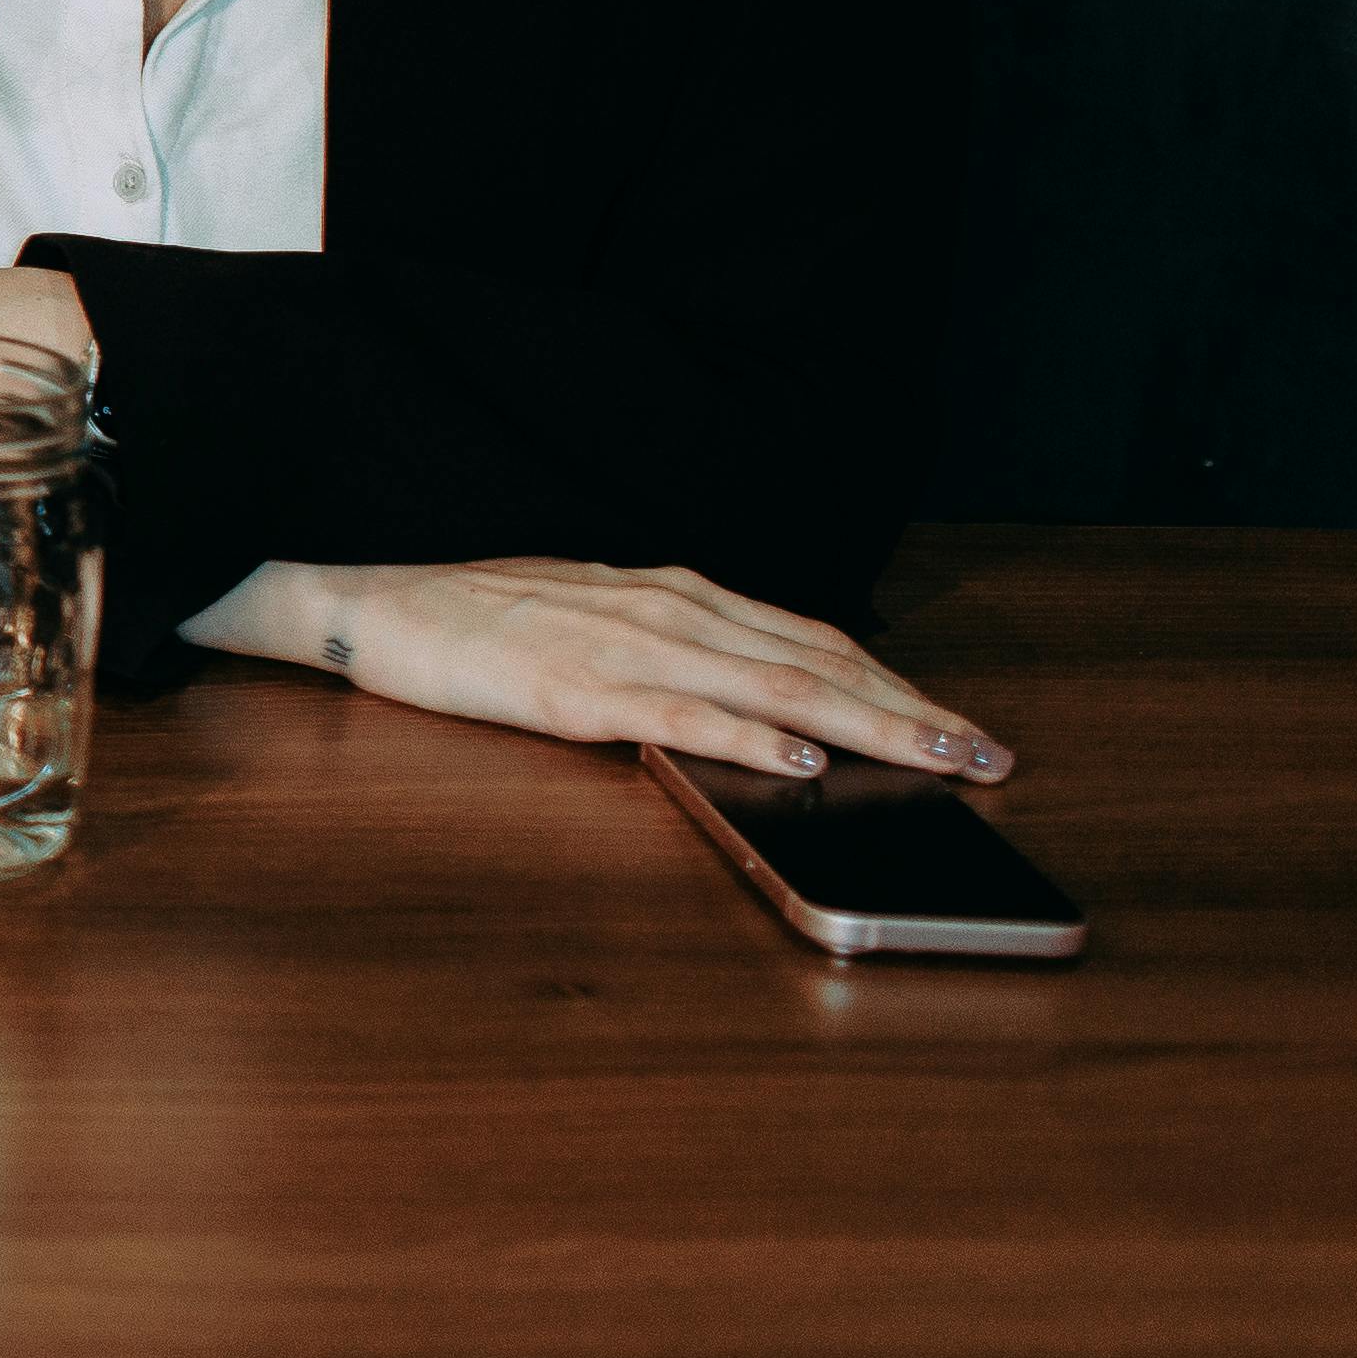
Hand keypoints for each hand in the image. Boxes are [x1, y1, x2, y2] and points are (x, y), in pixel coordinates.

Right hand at [199, 557, 1017, 782]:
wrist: (365, 592)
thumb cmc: (469, 614)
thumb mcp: (585, 618)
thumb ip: (666, 652)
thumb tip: (745, 704)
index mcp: (672, 594)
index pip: (811, 638)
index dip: (894, 681)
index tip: (962, 723)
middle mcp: (666, 609)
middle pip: (815, 663)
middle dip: (912, 711)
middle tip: (991, 756)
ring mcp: (622, 646)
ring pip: (773, 688)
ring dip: (867, 726)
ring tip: (939, 762)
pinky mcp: (572, 689)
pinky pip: (679, 716)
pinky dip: (750, 739)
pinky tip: (799, 765)